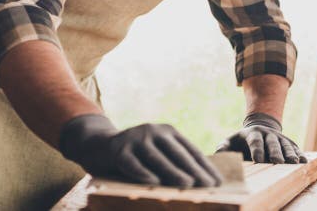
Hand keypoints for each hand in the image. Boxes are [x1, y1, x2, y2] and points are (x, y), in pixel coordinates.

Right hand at [59, 114, 222, 187]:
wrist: (98, 145)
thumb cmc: (135, 155)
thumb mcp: (156, 152)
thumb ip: (174, 161)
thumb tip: (200, 180)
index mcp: (167, 131)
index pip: (191, 150)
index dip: (205, 166)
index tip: (218, 181)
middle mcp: (153, 131)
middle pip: (177, 153)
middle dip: (194, 170)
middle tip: (208, 185)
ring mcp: (135, 138)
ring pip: (157, 158)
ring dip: (173, 172)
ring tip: (187, 184)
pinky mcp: (119, 149)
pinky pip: (132, 163)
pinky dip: (143, 172)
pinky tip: (153, 181)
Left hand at [216, 112, 307, 163]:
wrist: (258, 130)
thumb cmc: (240, 141)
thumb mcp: (231, 141)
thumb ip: (224, 147)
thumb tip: (218, 153)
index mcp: (253, 133)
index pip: (255, 140)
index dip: (257, 149)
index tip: (258, 159)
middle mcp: (268, 133)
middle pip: (272, 142)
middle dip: (275, 152)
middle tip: (278, 162)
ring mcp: (279, 137)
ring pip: (285, 144)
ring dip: (290, 153)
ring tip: (294, 163)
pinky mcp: (288, 142)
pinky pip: (295, 147)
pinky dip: (299, 154)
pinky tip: (303, 162)